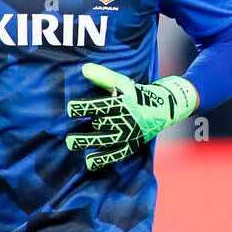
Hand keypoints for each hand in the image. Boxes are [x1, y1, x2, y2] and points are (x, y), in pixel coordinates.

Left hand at [65, 63, 196, 170]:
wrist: (164, 108)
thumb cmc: (137, 94)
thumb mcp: (123, 83)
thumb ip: (104, 77)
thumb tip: (84, 69)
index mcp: (124, 103)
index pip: (102, 106)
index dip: (85, 108)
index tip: (70, 110)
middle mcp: (127, 120)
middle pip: (102, 125)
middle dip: (86, 129)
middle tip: (67, 135)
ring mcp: (130, 135)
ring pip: (107, 141)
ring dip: (89, 143)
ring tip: (72, 144)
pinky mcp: (132, 146)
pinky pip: (117, 155)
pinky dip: (103, 159)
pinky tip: (89, 162)